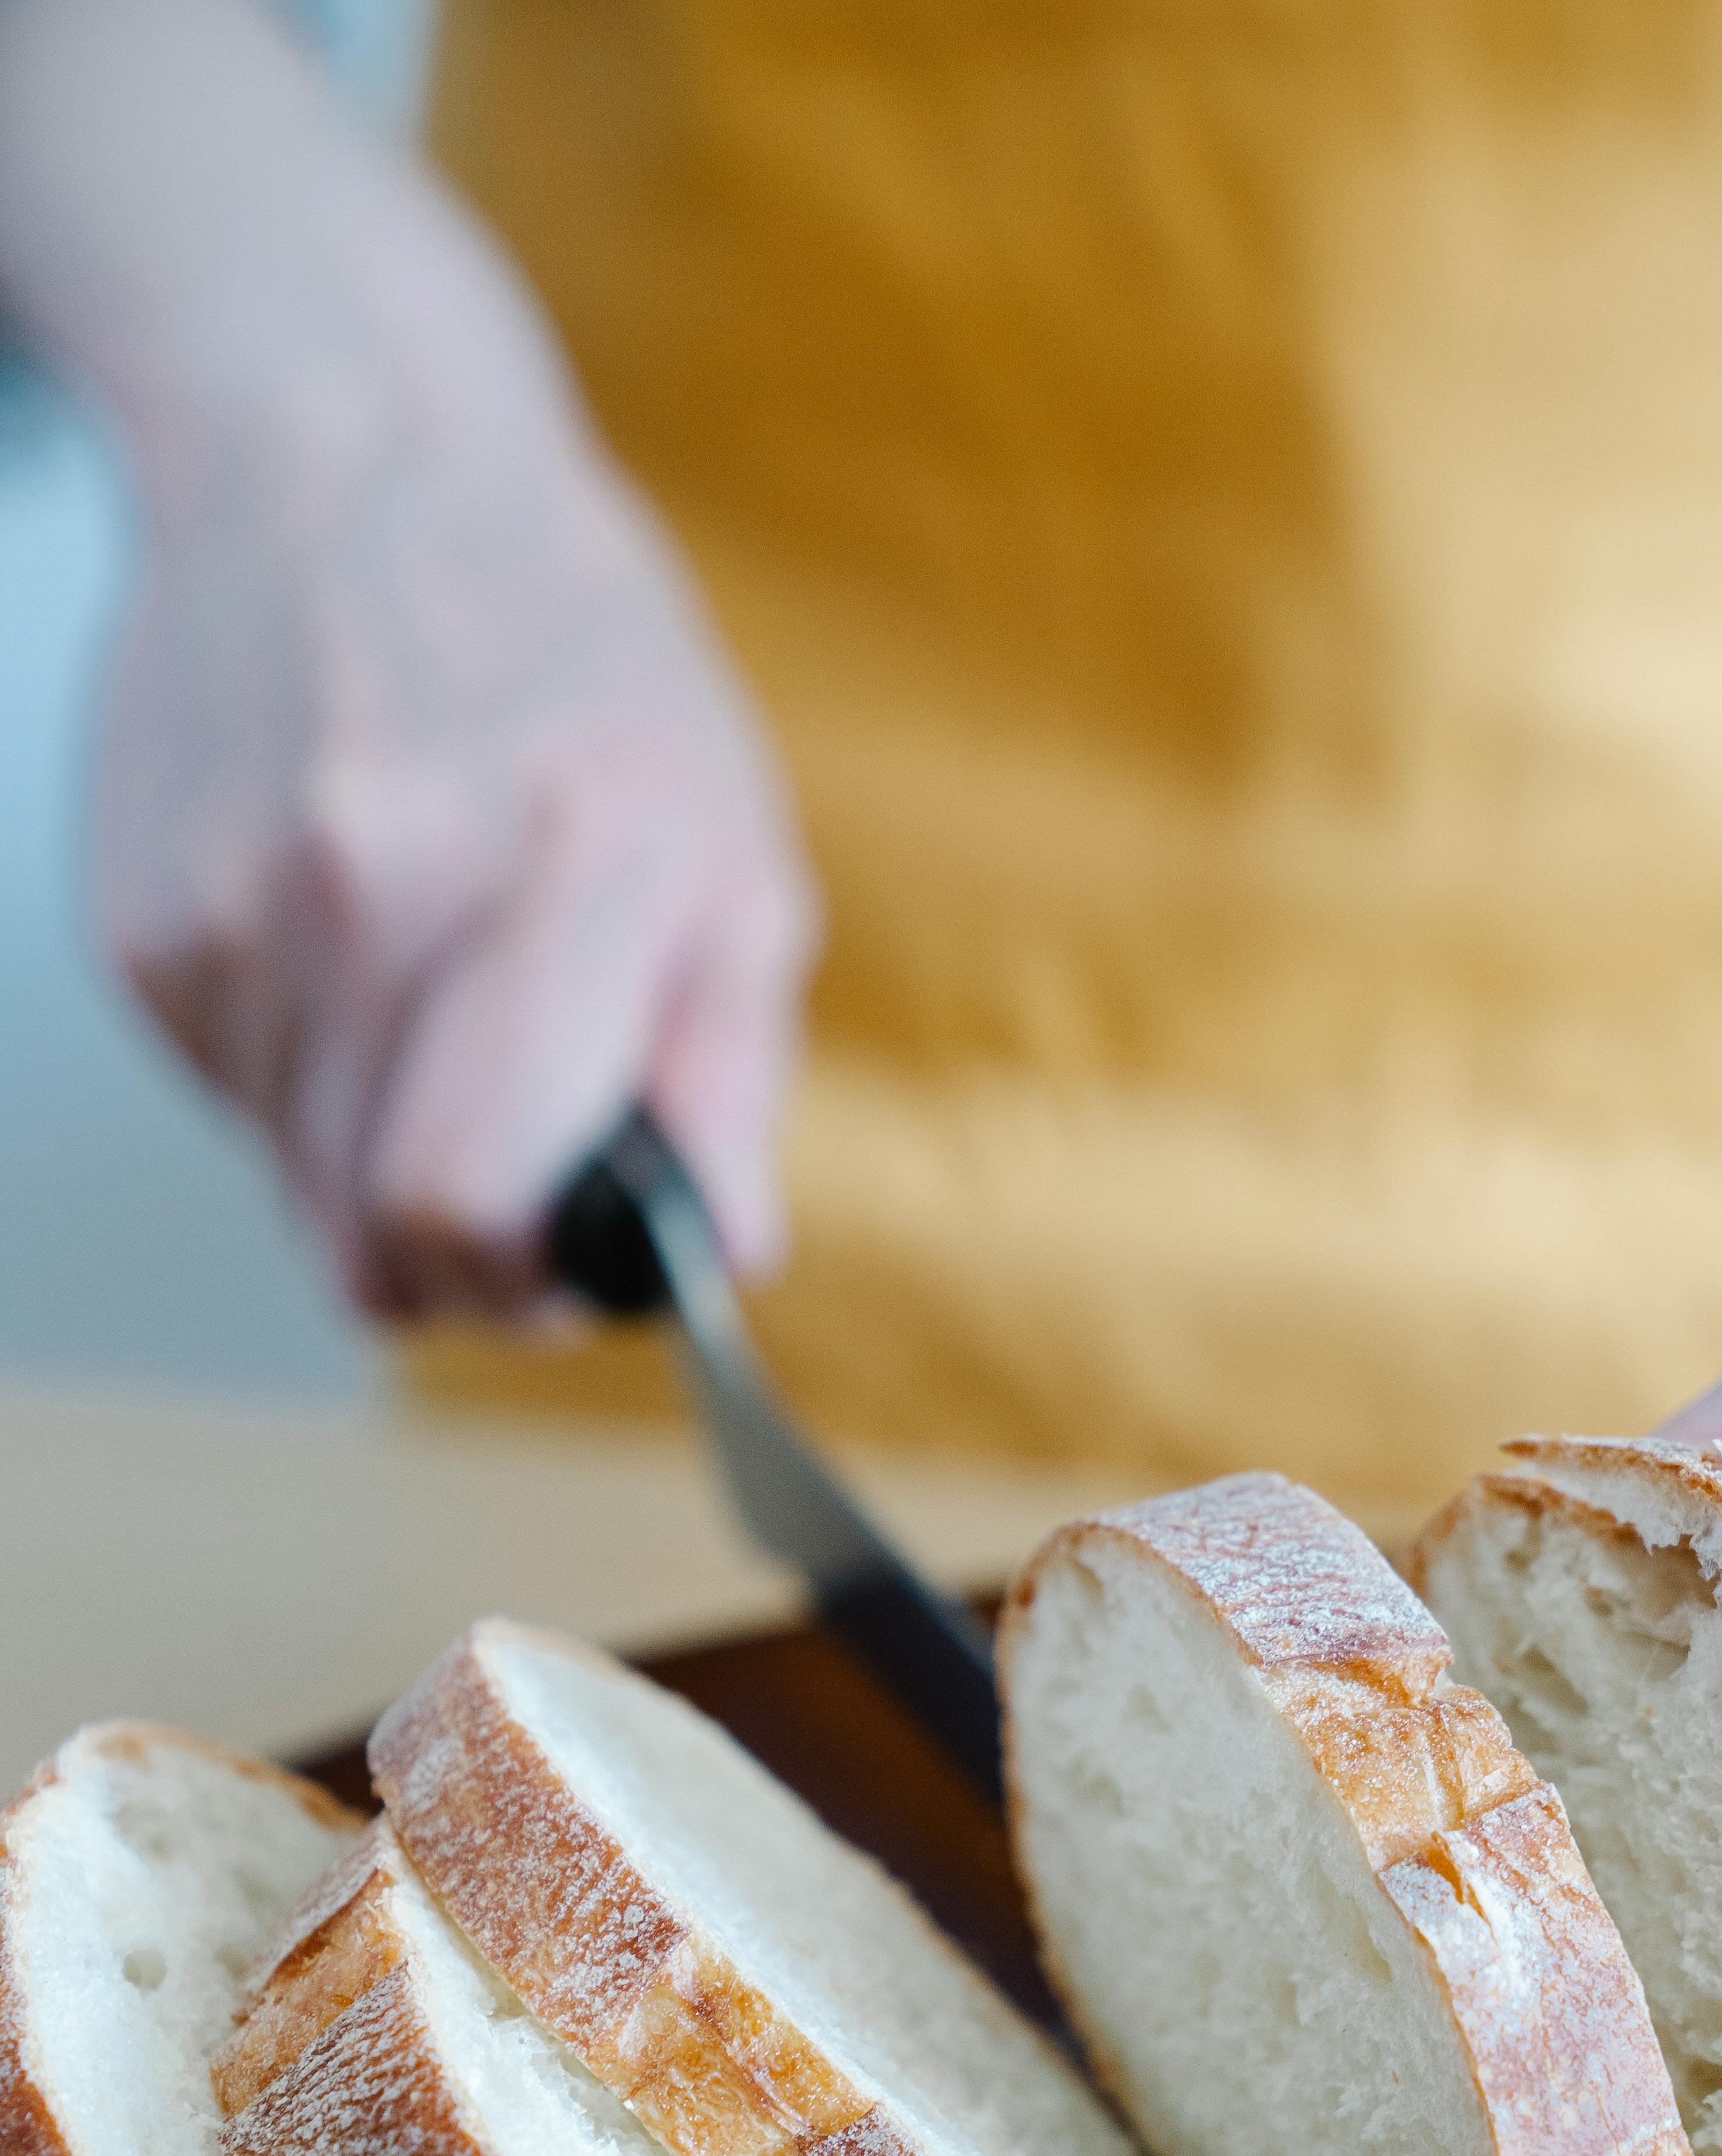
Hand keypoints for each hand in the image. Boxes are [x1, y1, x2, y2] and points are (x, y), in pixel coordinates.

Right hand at [0, 0, 816, 1320]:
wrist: (347, 452)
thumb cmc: (570, 656)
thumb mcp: (730, 843)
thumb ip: (729, 1070)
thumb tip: (719, 1254)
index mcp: (564, 869)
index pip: (476, 1199)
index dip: (524, 1285)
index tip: (567, 1266)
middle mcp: (377, 889)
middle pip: (376, 1237)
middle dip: (461, 1266)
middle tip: (519, 1191)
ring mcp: (235, 908)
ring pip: (301, 1187)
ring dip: (381, 1157)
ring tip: (436, 1010)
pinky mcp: (139, 925)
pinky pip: (238, 1102)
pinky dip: (309, 1073)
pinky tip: (350, 946)